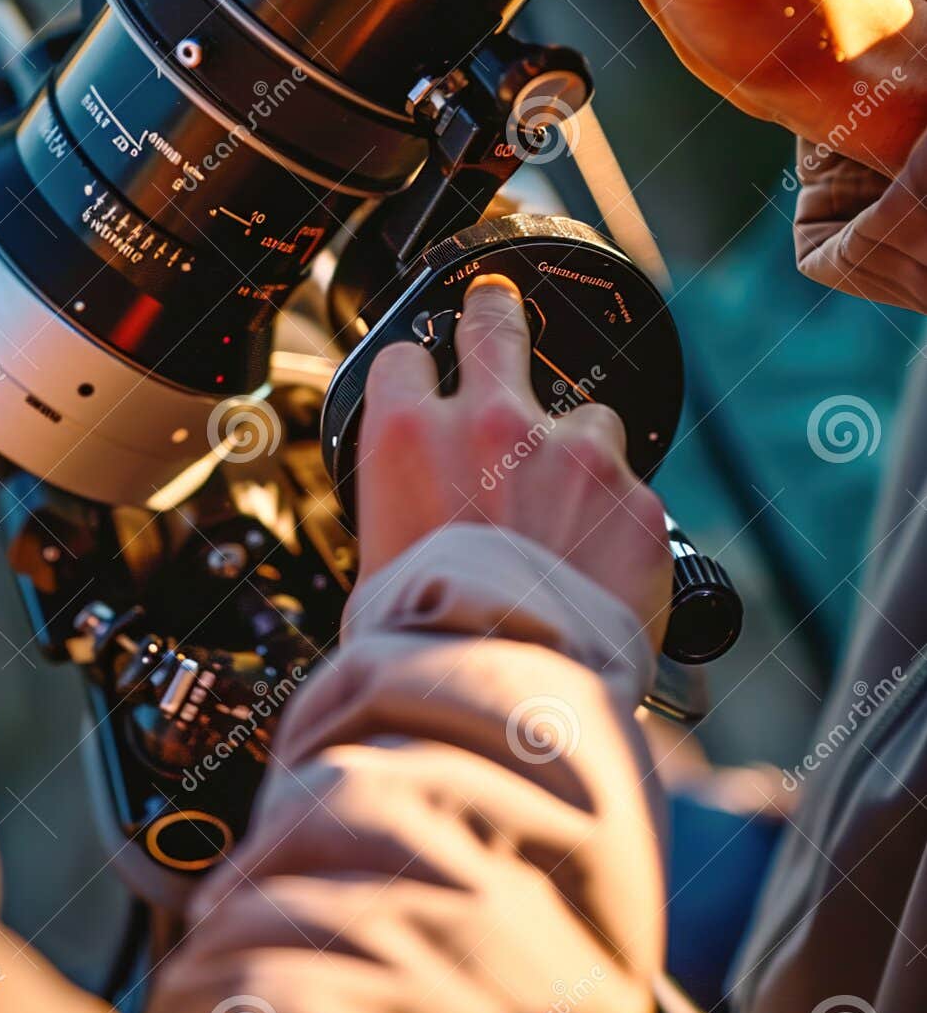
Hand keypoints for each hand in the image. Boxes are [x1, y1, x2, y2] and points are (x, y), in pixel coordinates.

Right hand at [355, 275, 672, 651]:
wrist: (514, 701)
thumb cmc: (429, 650)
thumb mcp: (377, 570)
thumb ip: (402, 516)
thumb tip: (417, 522)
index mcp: (407, 438)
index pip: (404, 359)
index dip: (417, 375)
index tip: (427, 382)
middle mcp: (490, 423)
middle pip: (493, 324)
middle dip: (495, 314)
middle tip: (496, 310)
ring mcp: (571, 453)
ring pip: (585, 421)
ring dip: (577, 457)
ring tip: (569, 528)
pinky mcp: (636, 497)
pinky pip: (631, 493)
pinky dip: (620, 525)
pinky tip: (601, 573)